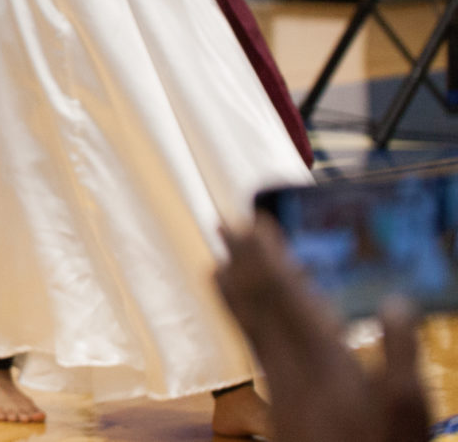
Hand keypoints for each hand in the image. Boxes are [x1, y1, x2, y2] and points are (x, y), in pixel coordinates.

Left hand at [215, 217, 430, 441]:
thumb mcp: (407, 405)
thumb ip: (400, 350)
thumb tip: (396, 300)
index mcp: (322, 358)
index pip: (283, 295)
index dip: (266, 256)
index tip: (252, 224)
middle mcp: (289, 364)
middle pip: (256, 301)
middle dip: (241, 260)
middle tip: (223, 223)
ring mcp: (279, 382)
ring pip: (249, 322)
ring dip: (237, 285)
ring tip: (221, 258)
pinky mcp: (279, 399)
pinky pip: (255, 342)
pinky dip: (247, 316)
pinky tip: (251, 313)